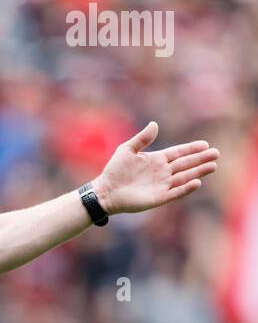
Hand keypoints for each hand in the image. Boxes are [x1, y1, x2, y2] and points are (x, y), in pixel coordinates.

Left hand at [93, 121, 218, 214]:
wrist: (106, 191)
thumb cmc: (114, 170)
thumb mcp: (127, 149)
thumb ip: (142, 138)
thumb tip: (155, 124)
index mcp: (156, 160)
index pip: (178, 153)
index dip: (191, 149)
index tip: (205, 144)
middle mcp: (162, 172)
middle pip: (186, 164)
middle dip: (201, 159)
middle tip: (216, 154)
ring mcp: (161, 185)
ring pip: (184, 177)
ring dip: (198, 172)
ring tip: (213, 166)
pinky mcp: (158, 198)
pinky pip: (175, 192)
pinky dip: (186, 188)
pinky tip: (197, 182)